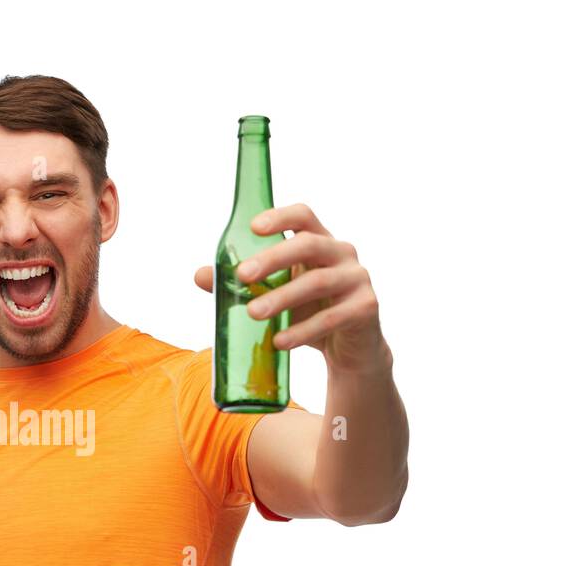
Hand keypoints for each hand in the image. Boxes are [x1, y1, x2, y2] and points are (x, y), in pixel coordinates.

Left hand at [193, 202, 386, 372]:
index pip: (303, 216)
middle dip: (273, 259)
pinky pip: (331, 318)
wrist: (349, 349)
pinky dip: (303, 331)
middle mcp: (342, 253)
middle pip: (308, 244)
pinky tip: (280, 342)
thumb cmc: (308, 312)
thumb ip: (243, 284)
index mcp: (319, 241)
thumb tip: (200, 275)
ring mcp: (357, 279)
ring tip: (253, 314)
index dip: (280, 217)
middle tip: (242, 276)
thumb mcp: (275, 294)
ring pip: (317, 282)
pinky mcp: (365, 308)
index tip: (253, 227)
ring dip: (282, 298)